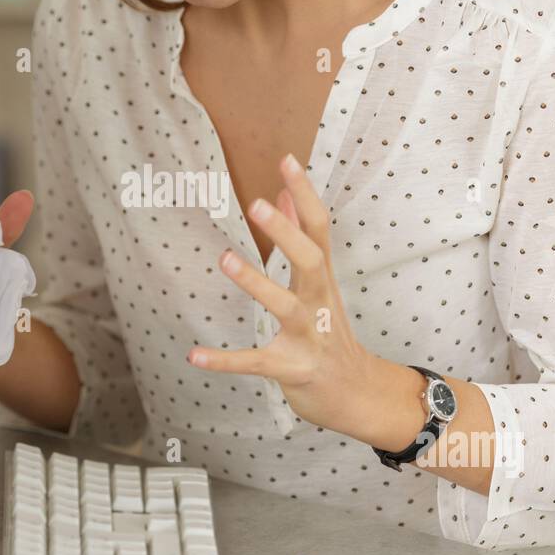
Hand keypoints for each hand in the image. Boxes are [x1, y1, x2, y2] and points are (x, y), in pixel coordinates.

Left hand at [186, 154, 373, 437]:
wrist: (359, 395)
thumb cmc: (332, 332)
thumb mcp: (320, 281)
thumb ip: (302, 237)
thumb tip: (286, 193)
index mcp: (322, 278)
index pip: (319, 227)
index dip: (305, 193)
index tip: (286, 159)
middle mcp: (320, 302)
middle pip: (310, 259)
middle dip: (286, 233)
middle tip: (257, 203)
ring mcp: (309, 337)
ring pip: (285, 307)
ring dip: (256, 283)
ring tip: (224, 258)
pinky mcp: (293, 369)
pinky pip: (257, 362)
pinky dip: (225, 361)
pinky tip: (194, 355)